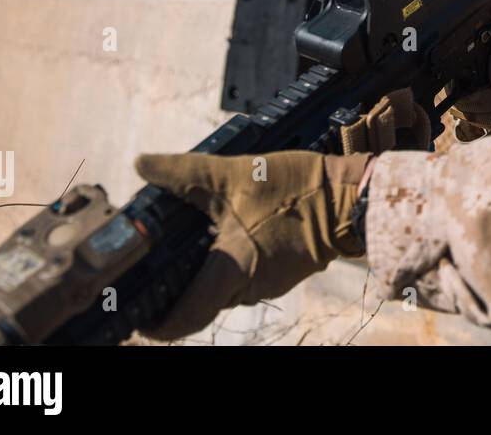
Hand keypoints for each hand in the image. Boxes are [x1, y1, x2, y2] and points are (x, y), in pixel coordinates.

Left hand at [133, 149, 369, 339]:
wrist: (350, 198)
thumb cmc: (296, 190)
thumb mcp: (235, 174)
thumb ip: (185, 173)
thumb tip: (143, 164)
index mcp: (231, 271)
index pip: (185, 319)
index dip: (158, 326)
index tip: (140, 319)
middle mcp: (248, 287)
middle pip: (202, 302)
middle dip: (178, 289)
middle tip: (156, 266)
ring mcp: (268, 284)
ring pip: (225, 289)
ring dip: (207, 272)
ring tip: (191, 243)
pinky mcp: (283, 273)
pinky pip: (247, 277)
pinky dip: (232, 263)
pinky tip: (228, 235)